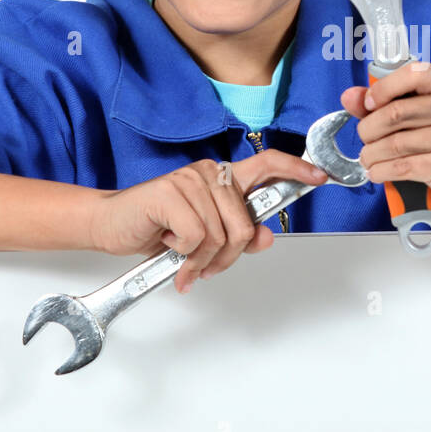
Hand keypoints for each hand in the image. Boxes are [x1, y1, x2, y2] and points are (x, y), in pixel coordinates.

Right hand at [89, 150, 328, 291]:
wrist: (111, 225)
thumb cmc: (158, 228)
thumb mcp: (205, 237)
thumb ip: (237, 234)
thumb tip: (265, 237)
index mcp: (224, 179)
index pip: (268, 164)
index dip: (296, 170)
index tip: (319, 176)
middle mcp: (211, 173)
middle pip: (245, 224)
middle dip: (229, 256)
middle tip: (205, 267)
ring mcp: (190, 179)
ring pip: (220, 235)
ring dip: (202, 260)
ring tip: (183, 260)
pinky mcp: (170, 192)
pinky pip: (196, 236)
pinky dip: (184, 255)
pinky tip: (168, 247)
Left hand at [340, 62, 430, 225]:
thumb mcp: (422, 120)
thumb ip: (385, 105)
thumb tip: (350, 96)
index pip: (414, 73)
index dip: (383, 88)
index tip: (368, 105)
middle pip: (398, 112)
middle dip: (369, 129)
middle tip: (365, 140)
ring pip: (397, 142)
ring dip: (372, 154)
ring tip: (368, 159)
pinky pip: (404, 166)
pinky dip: (381, 171)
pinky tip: (377, 173)